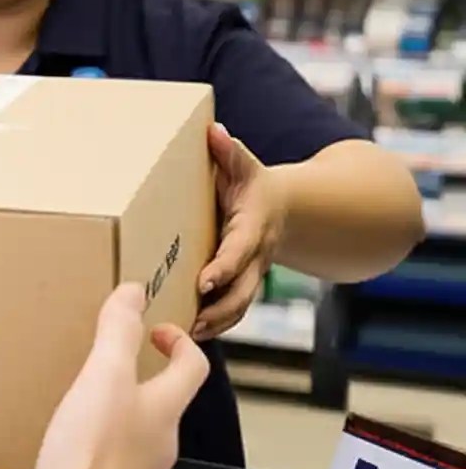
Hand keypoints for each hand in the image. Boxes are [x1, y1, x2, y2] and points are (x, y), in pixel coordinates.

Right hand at [23, 284, 209, 468]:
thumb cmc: (89, 452)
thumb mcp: (103, 375)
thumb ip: (119, 331)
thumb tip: (135, 292)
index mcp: (166, 410)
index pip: (193, 367)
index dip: (180, 341)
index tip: (157, 330)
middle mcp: (164, 446)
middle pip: (166, 403)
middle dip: (144, 380)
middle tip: (112, 366)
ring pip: (142, 438)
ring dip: (122, 418)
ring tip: (87, 409)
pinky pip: (117, 468)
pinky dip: (103, 453)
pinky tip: (75, 451)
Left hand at [193, 123, 286, 341]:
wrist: (284, 207)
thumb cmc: (253, 183)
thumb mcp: (243, 164)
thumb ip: (228, 151)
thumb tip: (214, 131)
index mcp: (252, 228)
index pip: (238, 251)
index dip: (223, 268)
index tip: (204, 282)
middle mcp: (255, 256)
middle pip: (242, 291)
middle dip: (218, 308)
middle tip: (191, 322)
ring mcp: (252, 274)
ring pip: (239, 307)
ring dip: (215, 324)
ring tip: (184, 337)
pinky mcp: (243, 285)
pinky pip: (233, 311)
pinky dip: (215, 326)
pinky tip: (187, 337)